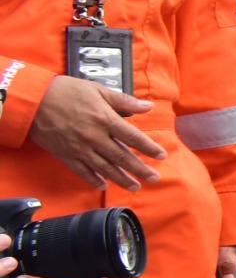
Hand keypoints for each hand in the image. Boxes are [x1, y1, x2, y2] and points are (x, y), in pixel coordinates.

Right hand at [28, 77, 162, 189]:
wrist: (33, 100)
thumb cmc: (65, 92)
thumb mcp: (97, 90)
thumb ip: (123, 101)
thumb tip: (147, 106)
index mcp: (105, 119)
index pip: (132, 137)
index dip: (148, 147)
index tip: (161, 155)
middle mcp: (94, 136)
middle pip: (122, 156)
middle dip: (139, 169)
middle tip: (153, 178)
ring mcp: (80, 148)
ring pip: (105, 168)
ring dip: (121, 179)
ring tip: (135, 187)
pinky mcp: (66, 155)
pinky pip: (82, 171)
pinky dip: (93, 179)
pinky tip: (103, 185)